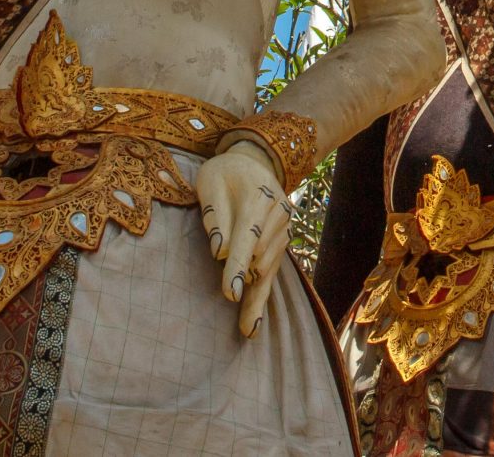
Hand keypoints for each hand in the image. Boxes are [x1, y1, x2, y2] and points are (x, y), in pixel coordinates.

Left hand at [198, 141, 292, 337]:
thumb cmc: (224, 173)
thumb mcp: (210, 182)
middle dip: (246, 284)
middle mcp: (278, 215)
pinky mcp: (281, 243)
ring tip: (247, 329)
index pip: (247, 238)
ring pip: (267, 270)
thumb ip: (214, 215)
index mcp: (259, 197)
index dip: (238, 267)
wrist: (254, 163)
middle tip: (236, 315)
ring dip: (256, 297)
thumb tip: (219, 252)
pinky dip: (262, 299)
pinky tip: (254, 325)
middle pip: (260, 258)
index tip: (231, 294)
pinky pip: (271, 274)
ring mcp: (283, 230)